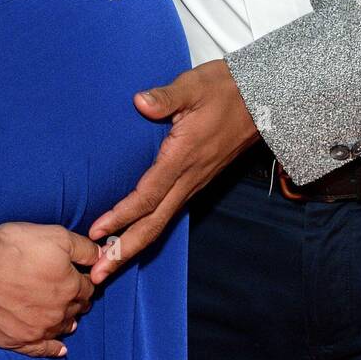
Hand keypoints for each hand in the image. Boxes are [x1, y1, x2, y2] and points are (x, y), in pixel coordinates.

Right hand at [0, 221, 100, 356]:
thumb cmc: (15, 247)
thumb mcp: (57, 236)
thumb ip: (84, 248)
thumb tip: (103, 254)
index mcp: (71, 286)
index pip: (88, 286)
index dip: (84, 278)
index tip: (80, 274)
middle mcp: (59, 312)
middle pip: (77, 307)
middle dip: (77, 298)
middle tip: (71, 291)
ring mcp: (39, 329)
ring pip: (62, 328)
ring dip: (67, 320)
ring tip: (68, 317)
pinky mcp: (18, 340)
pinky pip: (42, 350)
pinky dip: (52, 349)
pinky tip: (60, 349)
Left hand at [87, 60, 258, 282]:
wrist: (263, 101)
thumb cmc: (225, 90)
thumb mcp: (194, 85)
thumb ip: (166, 97)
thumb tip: (140, 102)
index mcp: (183, 156)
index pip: (149, 194)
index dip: (122, 215)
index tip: (97, 231)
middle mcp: (190, 177)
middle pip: (154, 222)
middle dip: (125, 249)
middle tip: (98, 273)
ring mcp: (195, 181)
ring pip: (162, 221)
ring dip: (135, 244)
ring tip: (110, 263)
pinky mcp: (198, 179)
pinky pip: (170, 211)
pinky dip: (149, 228)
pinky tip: (134, 235)